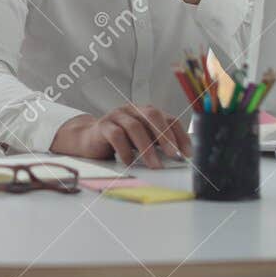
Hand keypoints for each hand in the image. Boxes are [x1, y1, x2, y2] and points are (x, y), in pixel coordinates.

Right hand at [51, 106, 191, 168]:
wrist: (88, 139)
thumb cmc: (120, 141)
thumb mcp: (142, 141)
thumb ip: (157, 144)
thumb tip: (179, 158)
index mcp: (146, 112)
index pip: (169, 118)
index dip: (180, 135)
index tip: (187, 154)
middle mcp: (133, 110)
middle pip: (152, 115)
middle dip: (166, 136)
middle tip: (173, 155)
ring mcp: (117, 115)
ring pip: (134, 126)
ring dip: (147, 148)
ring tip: (154, 166)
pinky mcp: (102, 126)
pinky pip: (116, 136)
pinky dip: (125, 151)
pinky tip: (130, 163)